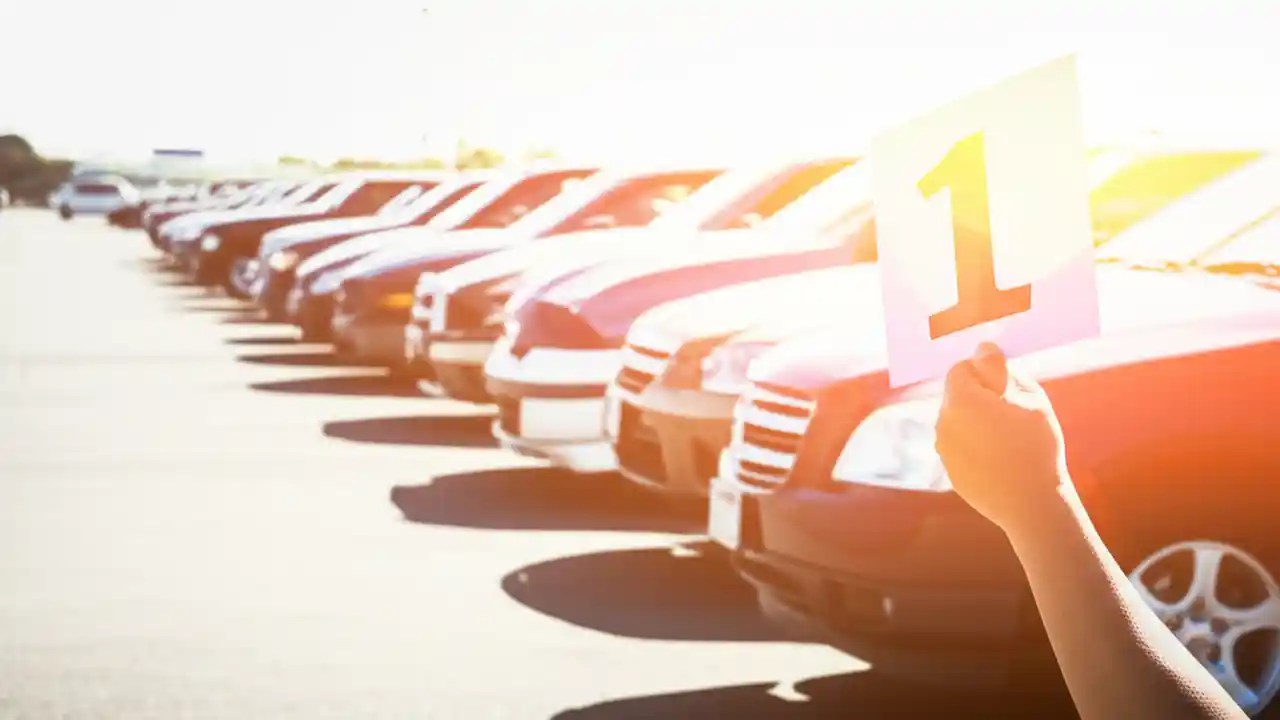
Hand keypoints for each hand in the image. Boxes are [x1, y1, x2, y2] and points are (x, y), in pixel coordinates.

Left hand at [935, 342, 1069, 534]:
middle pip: (956, 394)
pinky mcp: (951, 470)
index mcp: (960, 402)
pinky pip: (960, 445)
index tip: (1006, 384)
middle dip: (979, 395)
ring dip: (976, 419)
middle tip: (1011, 409)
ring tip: (1009, 435)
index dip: (984, 371)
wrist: (1031, 505)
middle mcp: (943, 423)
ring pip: (958, 421)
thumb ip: (1001, 369)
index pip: (961, 369)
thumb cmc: (1035, 446)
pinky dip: (975, 444)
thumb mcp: (1030, 398)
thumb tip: (983, 349)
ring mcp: (944, 449)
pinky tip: (1001, 457)